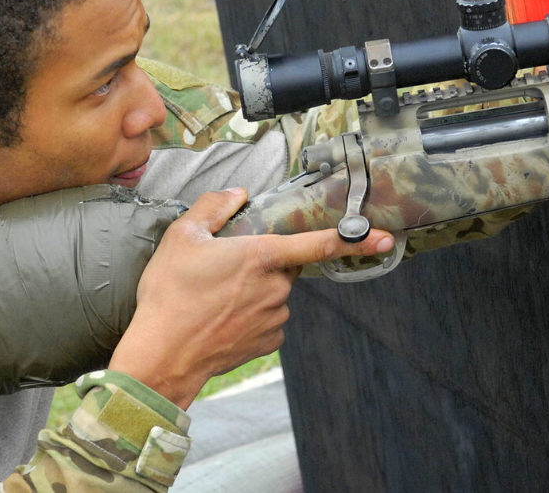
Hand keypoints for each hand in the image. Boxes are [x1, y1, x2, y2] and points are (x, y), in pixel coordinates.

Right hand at [108, 187, 393, 408]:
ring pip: (275, 294)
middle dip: (263, 263)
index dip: (356, 239)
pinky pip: (269, 320)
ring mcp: (276, 317)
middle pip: (284, 266)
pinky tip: (221, 318)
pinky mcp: (269, 342)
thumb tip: (236, 194)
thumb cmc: (170, 295)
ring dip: (255, 291)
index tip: (385, 238)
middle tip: (224, 270)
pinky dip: (251, 317)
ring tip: (214, 298)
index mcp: (262, 256)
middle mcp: (277, 288)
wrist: (163, 353)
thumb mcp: (182, 236)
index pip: (318, 243)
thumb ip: (213, 207)